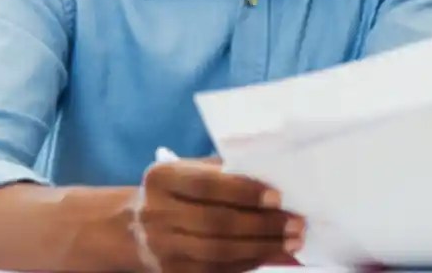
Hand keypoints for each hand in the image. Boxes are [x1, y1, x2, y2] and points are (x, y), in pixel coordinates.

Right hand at [128, 157, 302, 272]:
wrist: (135, 229)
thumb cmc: (179, 191)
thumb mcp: (191, 170)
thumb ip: (226, 169)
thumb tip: (276, 173)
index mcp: (163, 179)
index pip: (206, 184)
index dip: (243, 191)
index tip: (278, 196)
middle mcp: (157, 213)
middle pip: (215, 222)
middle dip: (262, 225)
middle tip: (296, 223)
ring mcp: (163, 247)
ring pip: (219, 252)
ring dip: (262, 248)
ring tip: (293, 242)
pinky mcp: (174, 272)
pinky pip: (218, 270)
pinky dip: (250, 262)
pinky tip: (274, 255)